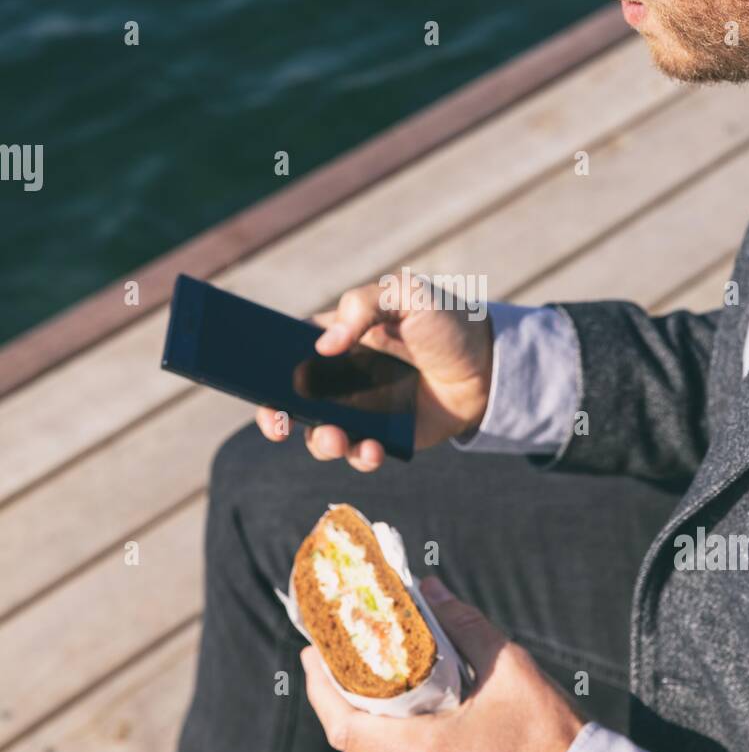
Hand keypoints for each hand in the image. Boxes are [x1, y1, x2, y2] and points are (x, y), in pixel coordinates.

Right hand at [255, 275, 493, 472]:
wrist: (491, 367)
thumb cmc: (447, 322)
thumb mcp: (407, 294)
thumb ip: (363, 306)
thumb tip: (325, 344)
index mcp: (339, 336)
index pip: (289, 350)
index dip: (265, 366)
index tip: (254, 380)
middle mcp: (342, 375)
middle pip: (291, 399)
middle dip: (275, 416)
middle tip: (278, 425)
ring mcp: (360, 409)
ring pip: (320, 433)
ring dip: (320, 442)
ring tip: (339, 440)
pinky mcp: (383, 437)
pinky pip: (358, 454)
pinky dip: (359, 457)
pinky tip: (373, 450)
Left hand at [301, 577, 584, 751]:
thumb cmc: (550, 734)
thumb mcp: (508, 665)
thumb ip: (463, 623)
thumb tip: (429, 588)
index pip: (345, 727)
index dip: (320, 689)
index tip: (311, 654)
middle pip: (354, 743)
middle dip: (336, 697)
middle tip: (332, 656)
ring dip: (364, 719)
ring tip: (363, 677)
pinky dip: (392, 739)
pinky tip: (404, 712)